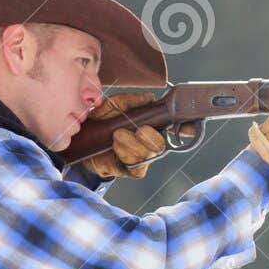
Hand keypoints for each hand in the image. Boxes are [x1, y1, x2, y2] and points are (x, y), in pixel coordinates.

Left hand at [80, 92, 194, 179]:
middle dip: (151, 137)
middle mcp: (150, 141)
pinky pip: (137, 166)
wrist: (81, 139)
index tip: (187, 127)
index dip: (186, 128)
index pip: (176, 127)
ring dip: (132, 144)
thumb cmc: (99, 120)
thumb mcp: (112, 104)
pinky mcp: (131, 170)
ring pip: (150, 154)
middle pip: (162, 143)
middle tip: (138, 130)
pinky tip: (116, 147)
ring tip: (116, 135)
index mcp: (151, 123)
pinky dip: (127, 154)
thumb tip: (150, 98)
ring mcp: (142, 157)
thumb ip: (130, 100)